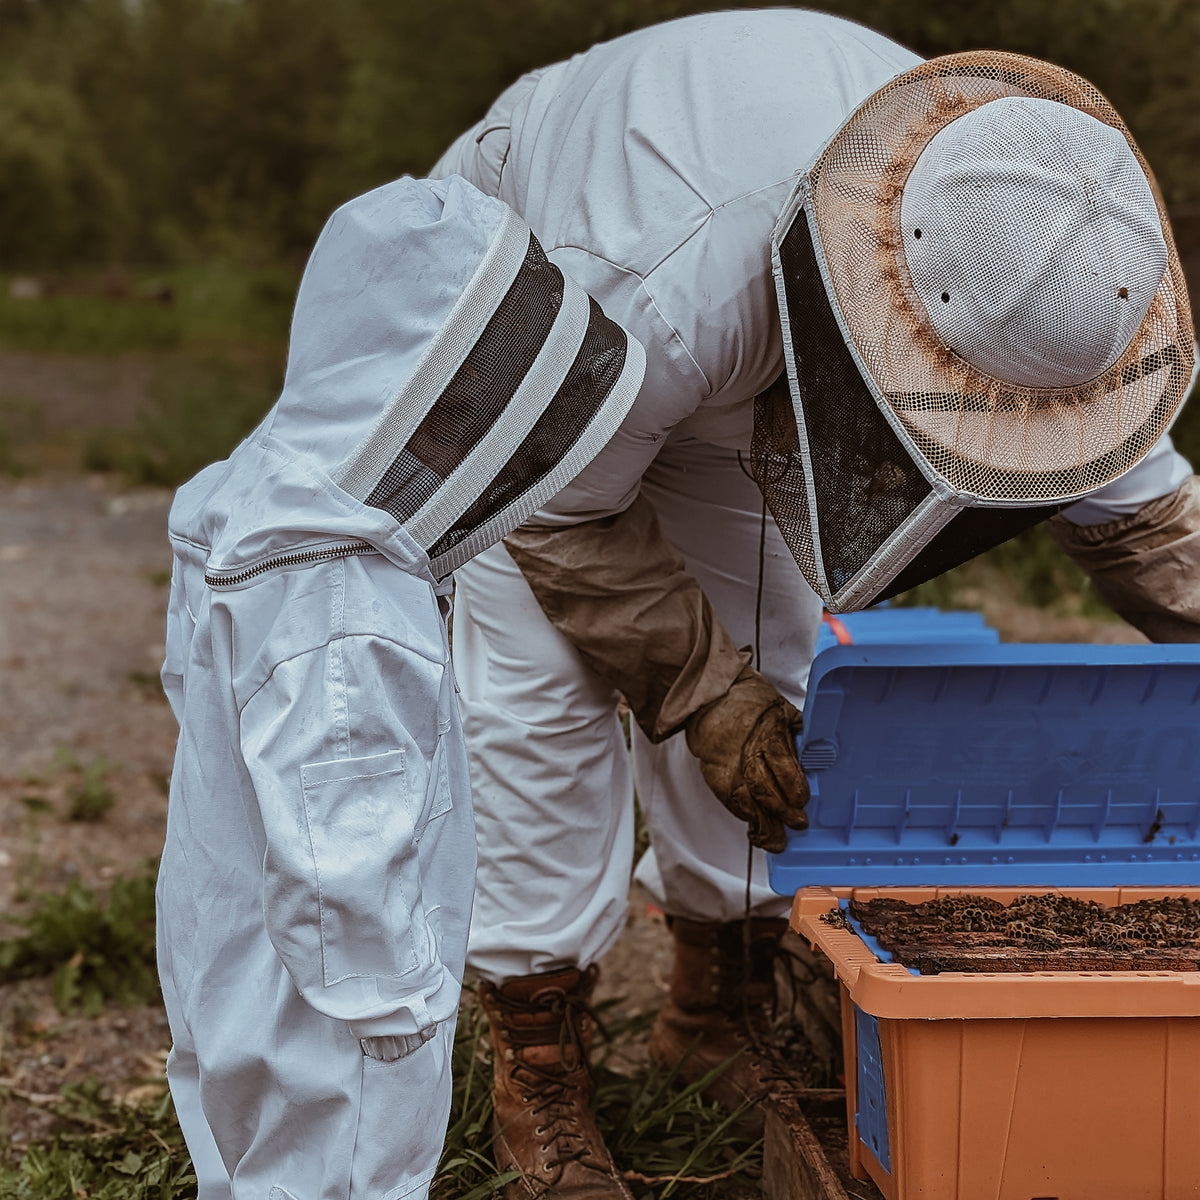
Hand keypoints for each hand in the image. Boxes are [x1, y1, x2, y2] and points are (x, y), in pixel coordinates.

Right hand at [684, 665, 808, 852]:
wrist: (708, 698)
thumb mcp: (779, 708)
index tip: (802, 801)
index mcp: (765, 730)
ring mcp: (726, 764)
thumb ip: (796, 732)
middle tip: (797, 824)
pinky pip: (730, 801)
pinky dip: (744, 817)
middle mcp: (744, 750)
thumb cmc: (747, 700)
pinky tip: (755, 828)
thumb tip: (819, 752)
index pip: (780, 762)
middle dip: (781, 811)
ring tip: (776, 841)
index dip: (792, 785)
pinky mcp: (714, 774)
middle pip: (762, 786)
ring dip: (762, 823)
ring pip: (745, 800)